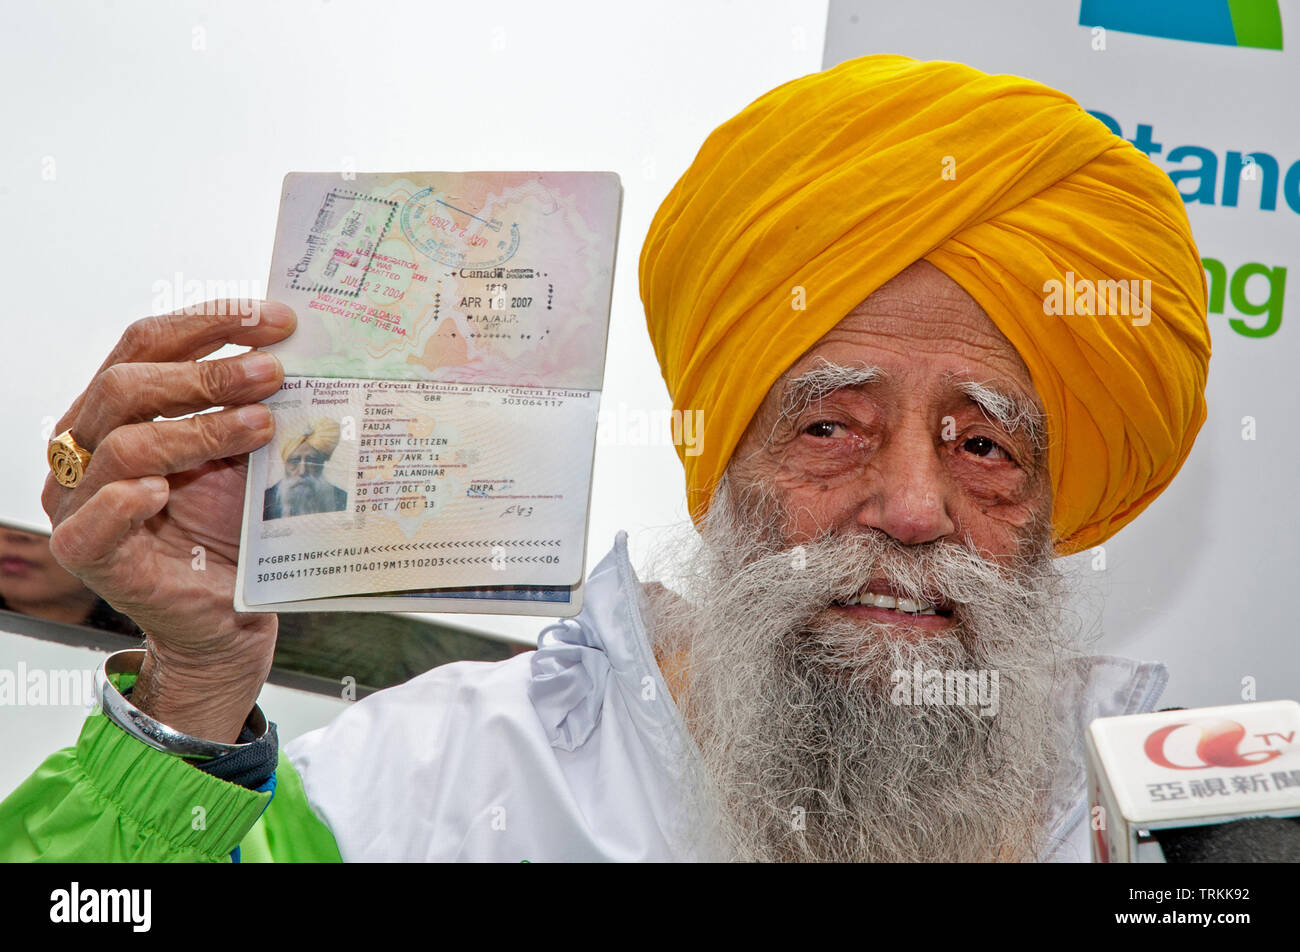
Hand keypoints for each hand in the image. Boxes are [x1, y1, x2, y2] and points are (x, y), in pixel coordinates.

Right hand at [43, 300, 295, 741]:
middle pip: (128, 384)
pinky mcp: (87, 555)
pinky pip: (93, 522)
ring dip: (198, 429)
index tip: (277, 320)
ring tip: (260, 425)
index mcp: (118, 408)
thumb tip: (299, 349)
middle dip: (207, 373)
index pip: (147, 343)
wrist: (230, 615)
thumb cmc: (231, 529)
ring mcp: (79, 501)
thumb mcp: (247, 453)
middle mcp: (87, 446)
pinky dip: (126, 499)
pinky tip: (162, 489)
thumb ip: (252, 403)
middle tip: (274, 372)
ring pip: (123, 446)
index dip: (210, 323)